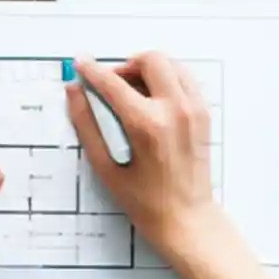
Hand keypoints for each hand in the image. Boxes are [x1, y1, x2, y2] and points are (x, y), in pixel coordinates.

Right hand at [65, 53, 222, 262]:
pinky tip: (153, 100)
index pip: (113, 82)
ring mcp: (194, 110)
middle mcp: (175, 111)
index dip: (92, 70)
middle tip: (112, 84)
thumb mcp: (106, 167)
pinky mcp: (203, 114)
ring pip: (171, 63)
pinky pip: (185, 79)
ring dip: (148, 69)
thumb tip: (74, 92)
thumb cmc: (147, 202)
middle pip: (150, 59)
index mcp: (147, 125)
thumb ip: (86, 125)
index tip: (82, 65)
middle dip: (125, 66)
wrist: (187, 219)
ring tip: (133, 91)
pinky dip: (167, 80)